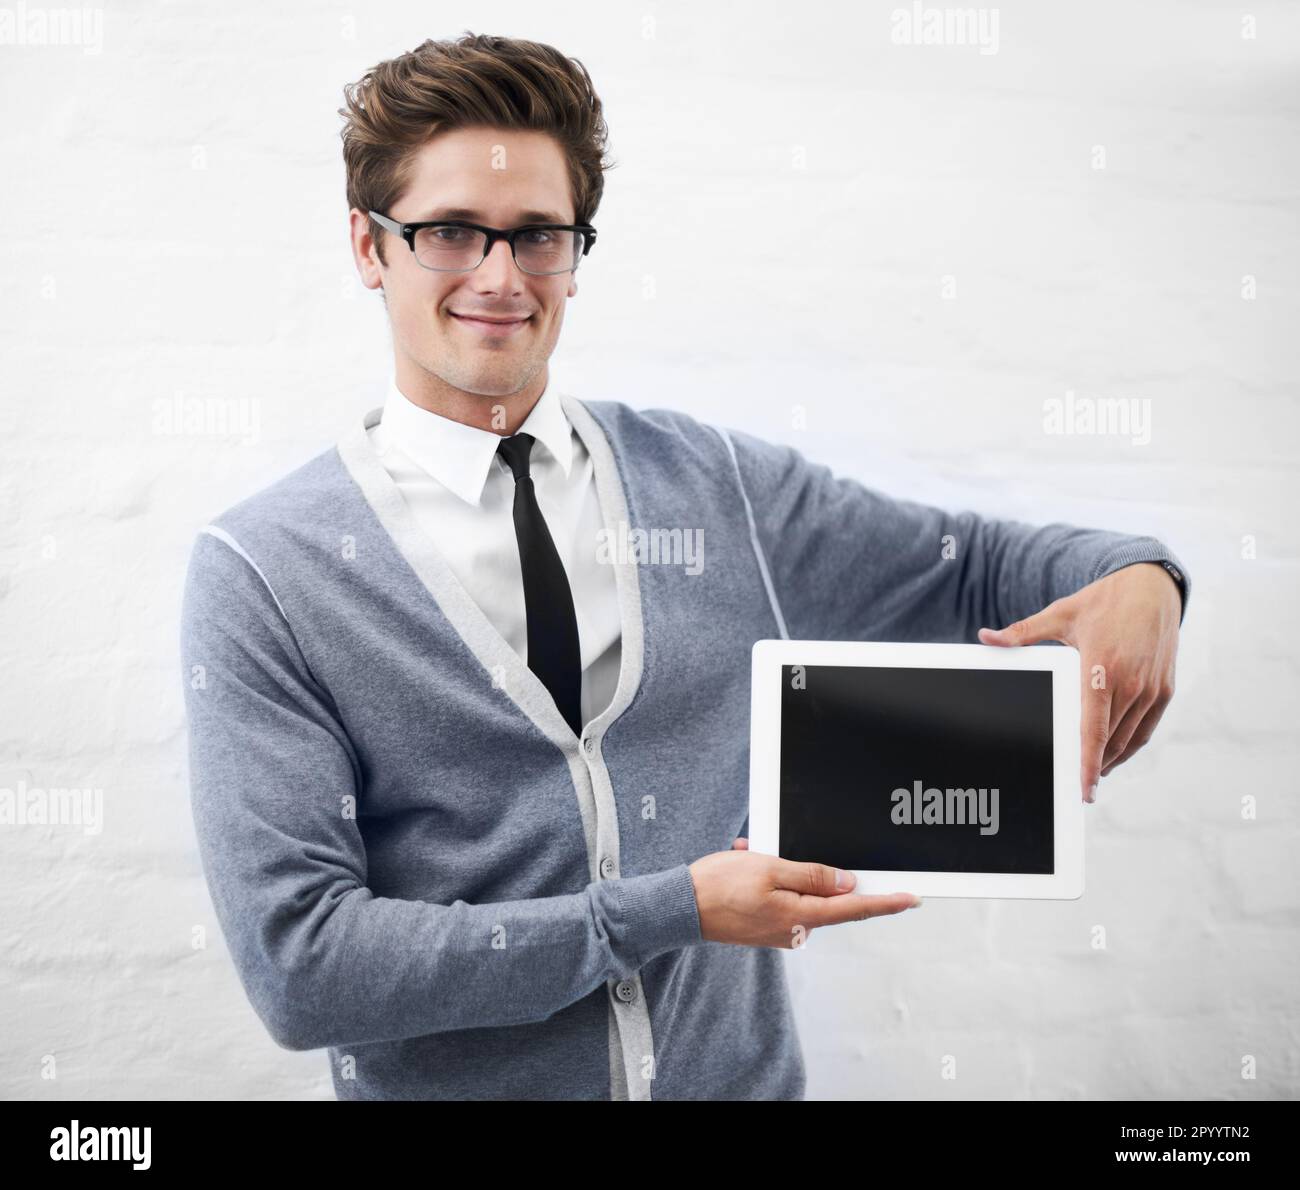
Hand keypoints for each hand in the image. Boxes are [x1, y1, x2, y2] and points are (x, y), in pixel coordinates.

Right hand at [688, 838, 921, 948]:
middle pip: (830, 901)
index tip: (911, 898)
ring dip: (786, 871)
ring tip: (752, 854)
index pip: (855, 908)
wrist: (681, 909)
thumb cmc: (719, 886)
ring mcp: (781, 931)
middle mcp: (796, 929)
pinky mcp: (767, 927)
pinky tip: (748, 863)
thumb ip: (812, 876)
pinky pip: (783, 898)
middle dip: (817, 872)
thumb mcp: (769, 869)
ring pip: (802, 894)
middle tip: (789, 853)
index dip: (886, 902)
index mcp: (801, 915)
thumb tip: (846, 883)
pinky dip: (771, 878)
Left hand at [978, 561, 1180, 801]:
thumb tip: (985, 636)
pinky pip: (1147, 729)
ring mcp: (1151, 688)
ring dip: (1111, 761)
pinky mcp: (1165, 690)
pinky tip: (1115, 755)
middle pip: (1110, 741)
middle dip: (1093, 767)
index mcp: (1101, 668)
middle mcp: (1130, 683)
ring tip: (1091, 774)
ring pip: (1129, 739)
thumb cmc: (1102, 601)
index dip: (1087, 764)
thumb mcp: (1059, 615)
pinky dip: (1130, 746)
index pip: (1093, 729)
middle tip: (1076, 786)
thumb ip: (1022, 633)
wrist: (1151, 587)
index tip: (1083, 791)